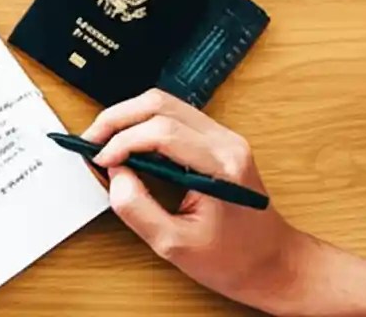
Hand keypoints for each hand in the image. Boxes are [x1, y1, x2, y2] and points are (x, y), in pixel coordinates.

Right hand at [82, 89, 302, 310]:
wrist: (275, 263)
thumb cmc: (235, 259)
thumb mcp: (175, 245)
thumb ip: (137, 208)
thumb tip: (115, 175)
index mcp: (221, 166)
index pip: (162, 131)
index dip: (122, 141)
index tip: (100, 160)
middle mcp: (227, 142)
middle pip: (160, 104)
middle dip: (117, 118)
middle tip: (91, 141)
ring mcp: (224, 138)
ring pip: (165, 103)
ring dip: (128, 117)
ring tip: (104, 142)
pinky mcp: (217, 141)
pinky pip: (173, 116)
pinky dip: (143, 124)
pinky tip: (127, 145)